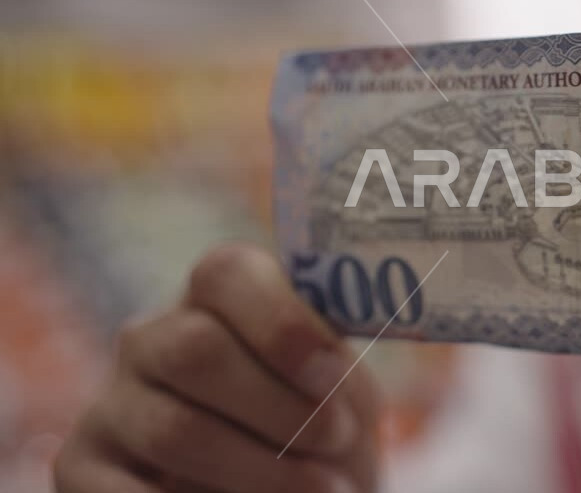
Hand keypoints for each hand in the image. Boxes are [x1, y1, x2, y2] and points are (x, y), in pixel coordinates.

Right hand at [54, 244, 380, 492]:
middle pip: (197, 351)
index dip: (282, 323)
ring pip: (175, 430)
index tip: (332, 376)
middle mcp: (151, 338)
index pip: (227, 273)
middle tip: (337, 439)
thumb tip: (327, 379)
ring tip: (320, 489)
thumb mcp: (337, 387)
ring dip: (259, 468)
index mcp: (216, 296)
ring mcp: (112, 403)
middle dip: (279, 405)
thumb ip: (331, 368)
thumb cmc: (317, 423)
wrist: (289, 486)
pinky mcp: (81, 465)